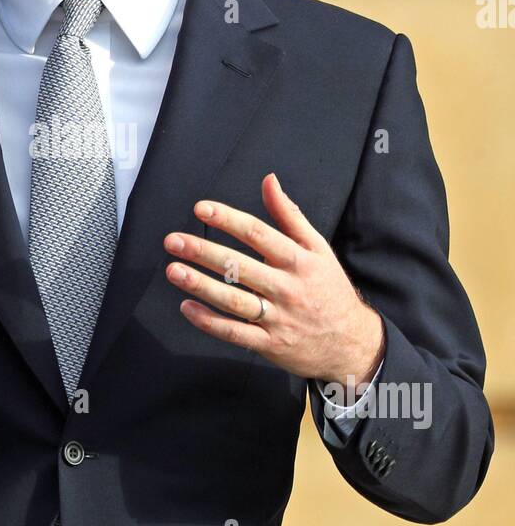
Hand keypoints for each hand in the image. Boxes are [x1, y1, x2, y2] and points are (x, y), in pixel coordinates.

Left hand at [163, 172, 384, 387]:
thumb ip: (289, 215)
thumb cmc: (329, 288)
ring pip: (235, 300)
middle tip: (173, 241)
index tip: (201, 209)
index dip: (228, 219)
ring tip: (174, 270)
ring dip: (201, 285)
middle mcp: (288, 287)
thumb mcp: (318, 248)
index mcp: (298, 260)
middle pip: (240, 266)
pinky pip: (235, 333)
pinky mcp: (270, 344)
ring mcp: (278, 318)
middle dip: (204, 252)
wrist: (352, 342)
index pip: (258, 234)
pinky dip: (209, 322)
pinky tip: (187, 307)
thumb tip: (268, 180)